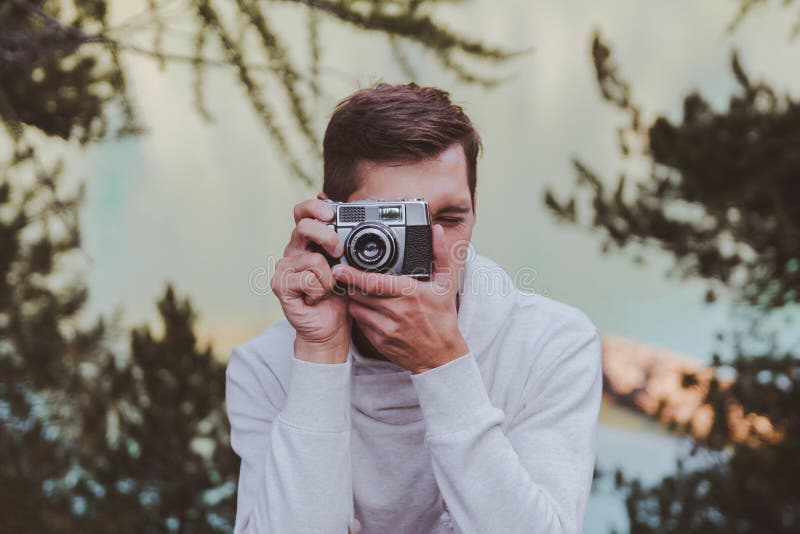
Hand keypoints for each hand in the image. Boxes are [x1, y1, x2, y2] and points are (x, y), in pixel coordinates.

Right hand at [272, 198, 349, 362]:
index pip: (303, 212)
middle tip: (339, 252)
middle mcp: (293, 250)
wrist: (330, 328)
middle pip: (303, 227)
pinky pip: (307, 279)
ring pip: (313, 259)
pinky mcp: (280, 285)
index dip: (315, 207)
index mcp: (308, 241)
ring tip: (327, 290)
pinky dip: (320, 291)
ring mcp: (284, 267)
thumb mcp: (350, 267)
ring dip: (329, 278)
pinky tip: (316, 299)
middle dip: (327, 237)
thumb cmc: (340, 297)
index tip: (332, 214)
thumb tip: (360, 224)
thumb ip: (348, 246)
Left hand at [331, 224, 467, 373]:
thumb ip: (439, 254)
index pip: (373, 282)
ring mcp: (387, 329)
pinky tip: (369, 310)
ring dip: (355, 300)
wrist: (441, 356)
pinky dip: (361, 315)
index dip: (352, 274)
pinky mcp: (380, 342)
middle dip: (352, 284)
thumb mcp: (444, 284)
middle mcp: (397, 312)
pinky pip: (361, 324)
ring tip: (361, 293)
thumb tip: (436, 230)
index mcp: (410, 294)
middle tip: (348, 277)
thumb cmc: (442, 318)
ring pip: (357, 309)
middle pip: (359, 294)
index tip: (340, 268)